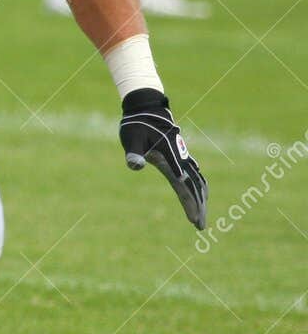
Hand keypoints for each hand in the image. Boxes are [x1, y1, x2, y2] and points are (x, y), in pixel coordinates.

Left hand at [119, 88, 207, 227]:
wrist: (146, 106)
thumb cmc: (136, 124)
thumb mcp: (131, 138)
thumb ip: (133, 153)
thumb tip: (135, 166)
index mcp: (170, 157)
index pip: (183, 185)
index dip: (189, 203)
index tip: (193, 220)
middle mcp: (180, 158)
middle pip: (194, 186)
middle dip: (199, 207)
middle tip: (201, 227)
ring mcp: (182, 156)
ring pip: (197, 180)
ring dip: (201, 199)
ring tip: (201, 217)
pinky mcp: (180, 154)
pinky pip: (195, 173)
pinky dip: (199, 186)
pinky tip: (202, 194)